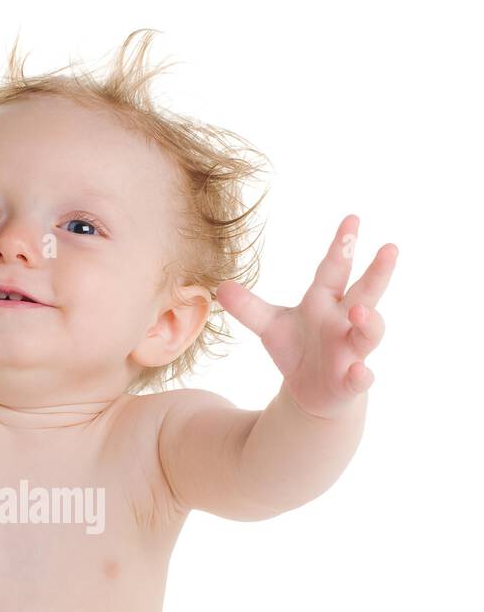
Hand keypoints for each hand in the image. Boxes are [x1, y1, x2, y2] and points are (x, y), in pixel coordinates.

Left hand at [215, 216, 398, 419]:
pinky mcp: (349, 381)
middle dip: (378, 272)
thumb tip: (221, 287)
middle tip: (390, 248)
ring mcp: (351, 351)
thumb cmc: (297, 349)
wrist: (309, 392)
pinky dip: (362, 375)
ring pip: (369, 333)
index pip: (334, 269)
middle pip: (365, 292)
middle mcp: (344, 321)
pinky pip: (360, 378)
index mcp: (325, 301)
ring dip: (369, 321)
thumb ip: (248, 308)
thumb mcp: (269, 326)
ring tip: (360, 311)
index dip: (343, 245)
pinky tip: (360, 371)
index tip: (352, 218)